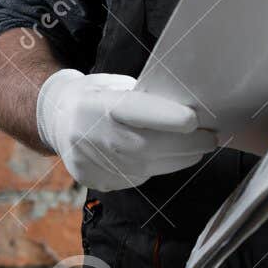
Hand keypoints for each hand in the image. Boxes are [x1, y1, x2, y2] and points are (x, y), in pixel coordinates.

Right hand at [35, 68, 217, 191]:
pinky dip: (159, 167)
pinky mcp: (97, 181)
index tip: (194, 120)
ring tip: (199, 148)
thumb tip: (187, 106)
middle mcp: (89, 136)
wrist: (58, 119)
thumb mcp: (116, 85)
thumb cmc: (97, 96)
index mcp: (94, 105)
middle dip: (184, 144)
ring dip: (178, 158)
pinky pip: (137, 178)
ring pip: (146, 167)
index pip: (134, 111)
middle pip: (145, 146)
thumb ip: (146, 98)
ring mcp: (91, 163)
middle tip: (210, 138)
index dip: (165, 117)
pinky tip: (170, 157)